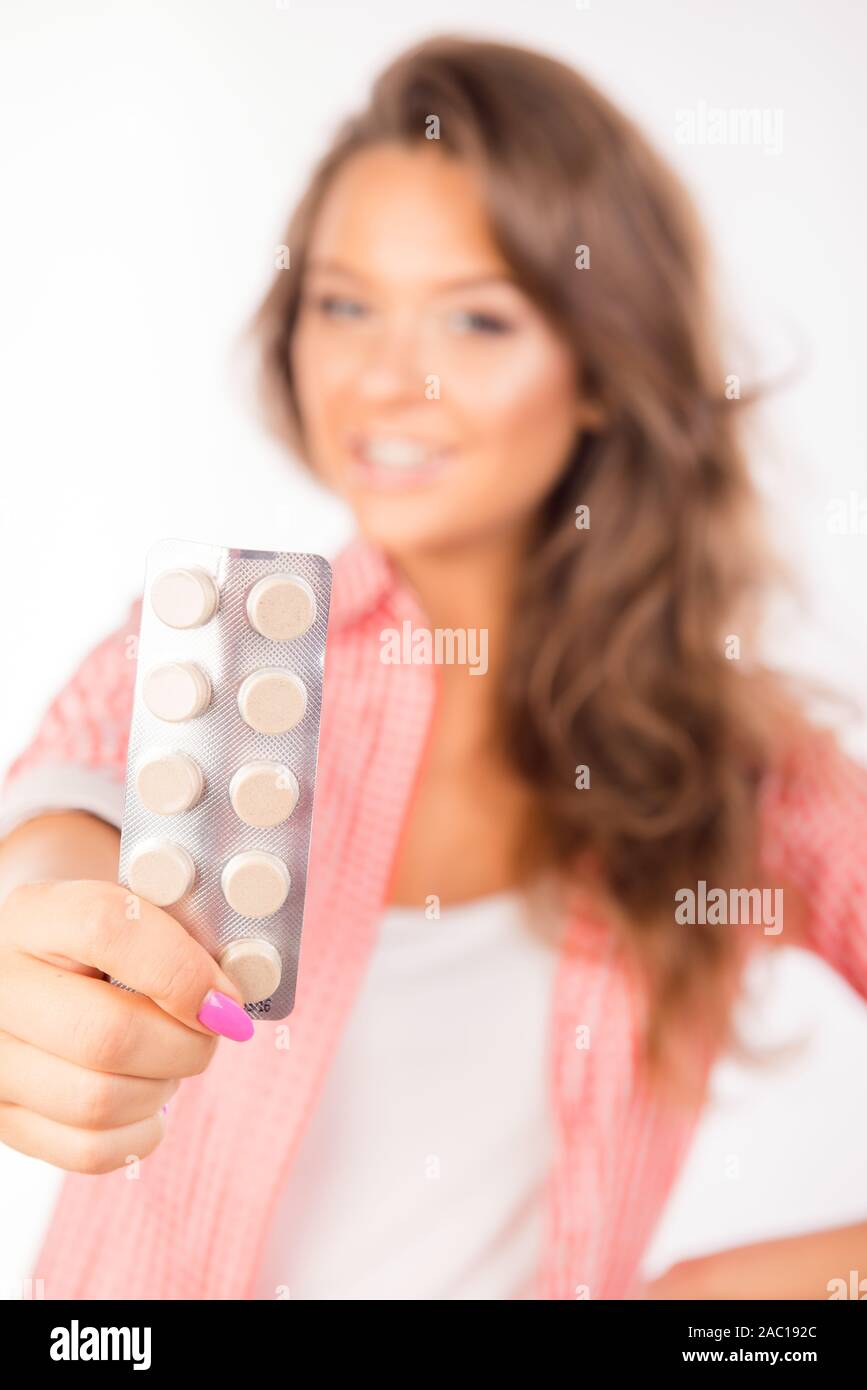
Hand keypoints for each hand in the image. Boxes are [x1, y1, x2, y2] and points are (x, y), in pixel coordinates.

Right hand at [0, 878, 251, 1172]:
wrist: (41, 974)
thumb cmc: (108, 944)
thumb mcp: (135, 911)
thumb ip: (183, 933)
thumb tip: (229, 1000)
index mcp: (34, 917)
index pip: (106, 928)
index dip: (182, 970)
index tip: (225, 998)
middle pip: (108, 1035)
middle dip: (185, 1044)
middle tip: (209, 1032)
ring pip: (99, 1101)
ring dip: (162, 1087)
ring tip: (170, 1057)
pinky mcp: (3, 1120)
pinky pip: (88, 1150)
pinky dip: (140, 1132)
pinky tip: (147, 1098)